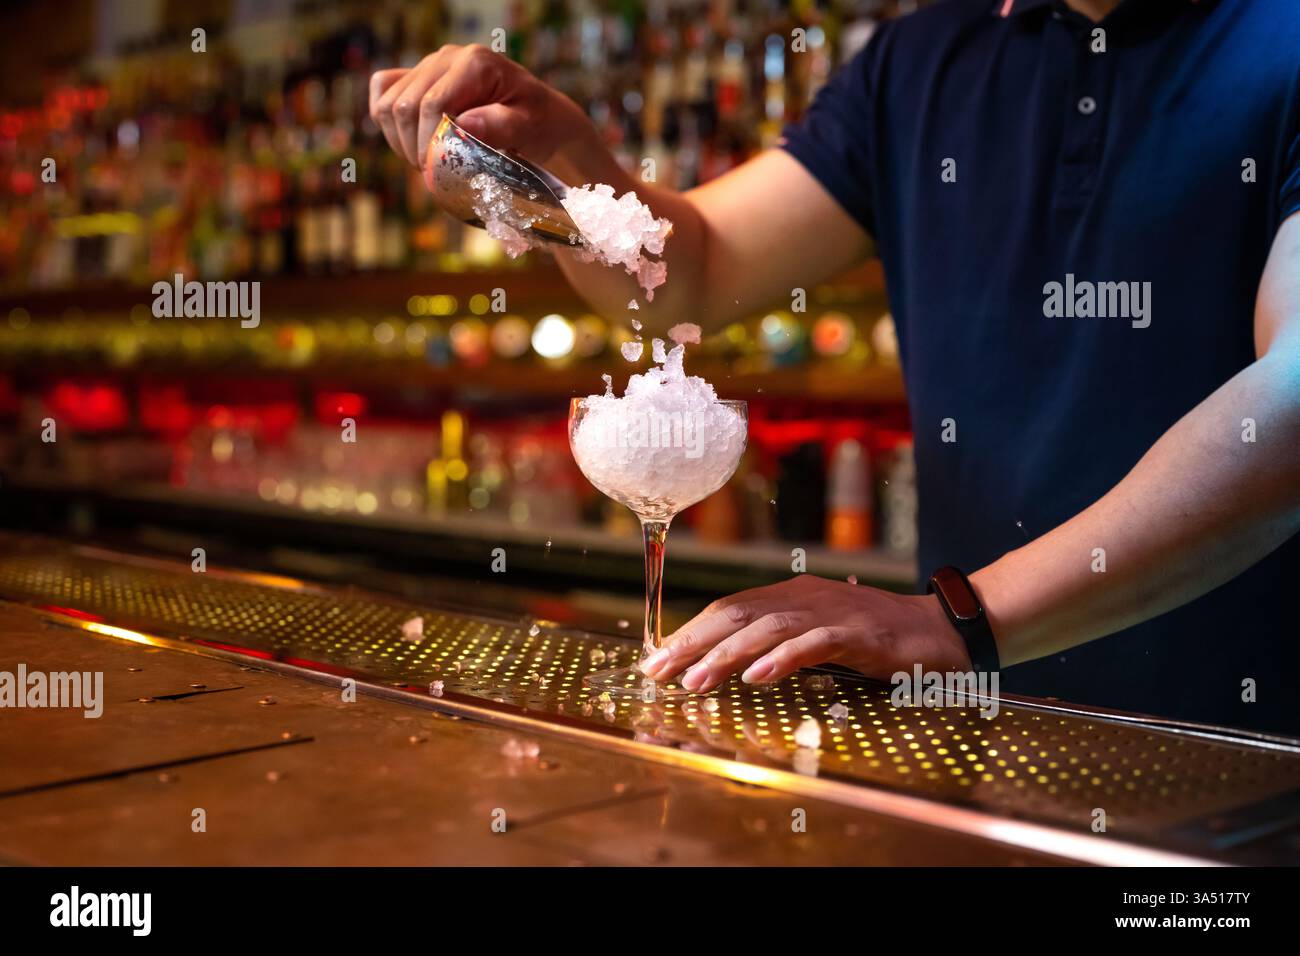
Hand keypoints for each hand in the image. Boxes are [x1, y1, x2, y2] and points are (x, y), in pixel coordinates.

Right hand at [369, 44, 599, 175]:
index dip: (430, 143)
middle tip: (433, 173)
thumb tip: (465, 125)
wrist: (538, 116)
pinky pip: (382, 90)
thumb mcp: (528, 126)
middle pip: (404, 106)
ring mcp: (428, 66)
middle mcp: (446, 58)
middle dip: (414, 147)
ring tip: (426, 162)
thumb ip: (500, 125)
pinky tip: (411, 142)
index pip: (431, 105)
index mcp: (475, 63)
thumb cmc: (537, 122)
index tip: (439, 172)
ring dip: (400, 140)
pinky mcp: (416, 77)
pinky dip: (388, 122)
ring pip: (387, 103)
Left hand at [639, 576, 970, 692]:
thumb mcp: (819, 637)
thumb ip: (779, 644)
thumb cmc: (877, 640)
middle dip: (692, 643)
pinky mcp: (861, 633)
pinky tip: (758, 676)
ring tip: (696, 681)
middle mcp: (804, 598)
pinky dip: (783, 658)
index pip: (728, 610)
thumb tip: (727, 667)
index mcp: (790, 597)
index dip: (689, 633)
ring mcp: (832, 613)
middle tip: (658, 672)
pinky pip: (814, 643)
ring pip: (767, 628)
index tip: (655, 661)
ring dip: (727, 655)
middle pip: (737, 614)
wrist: (942, 629)